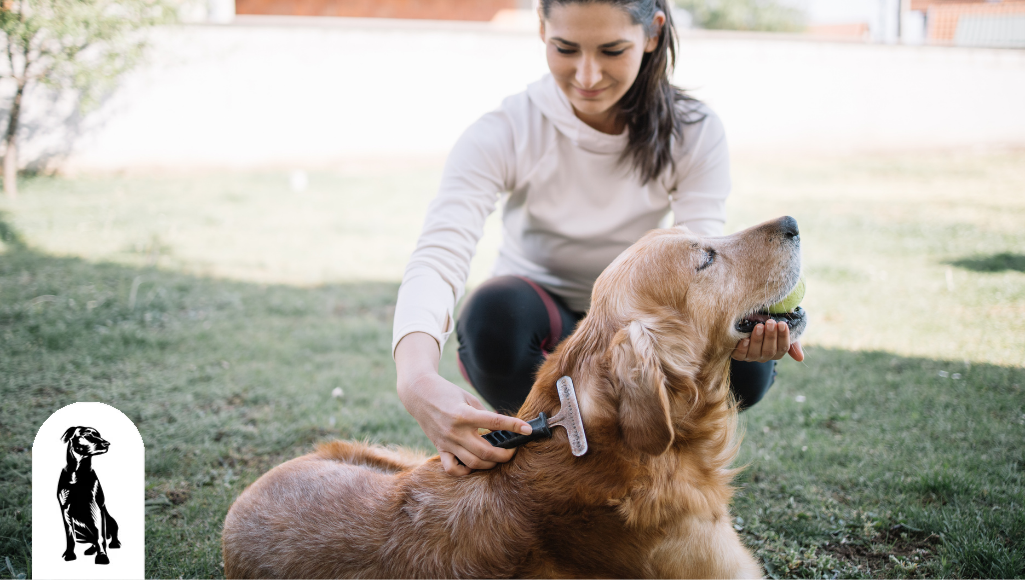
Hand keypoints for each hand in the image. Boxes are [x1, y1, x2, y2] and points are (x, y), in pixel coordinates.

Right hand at [394, 332, 532, 476]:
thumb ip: (483, 415)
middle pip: (486, 451)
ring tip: (497, 457)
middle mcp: (455, 431)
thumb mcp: (468, 398)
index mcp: (464, 414)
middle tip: (513, 450)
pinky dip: (464, 470)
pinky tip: (473, 464)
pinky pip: (452, 468)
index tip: (528, 429)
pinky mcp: (440, 448)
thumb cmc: (446, 393)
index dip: (514, 426)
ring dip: (489, 464)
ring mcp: (446, 442)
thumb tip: (501, 430)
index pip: (495, 422)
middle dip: (504, 454)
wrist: (418, 394)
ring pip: (472, 462)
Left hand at [732, 319, 803, 362]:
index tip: (782, 324)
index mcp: (777, 351)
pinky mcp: (739, 354)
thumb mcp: (782, 331)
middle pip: (769, 351)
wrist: (751, 319)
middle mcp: (764, 356)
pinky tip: (744, 339)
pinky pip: (740, 355)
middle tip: (770, 322)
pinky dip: (742, 348)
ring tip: (759, 326)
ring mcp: (751, 356)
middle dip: (770, 336)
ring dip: (757, 340)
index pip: (783, 348)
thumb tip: (800, 358)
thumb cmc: (769, 325)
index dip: (783, 337)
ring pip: (755, 353)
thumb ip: (792, 342)